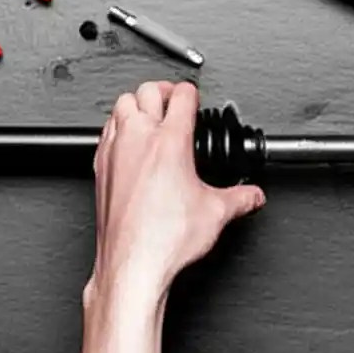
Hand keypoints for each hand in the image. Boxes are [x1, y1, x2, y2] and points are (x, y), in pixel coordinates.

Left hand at [87, 81, 265, 306]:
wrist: (132, 262)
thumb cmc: (164, 238)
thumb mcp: (217, 213)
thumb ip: (241, 198)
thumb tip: (252, 194)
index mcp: (170, 141)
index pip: (182, 95)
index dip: (192, 93)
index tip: (194, 99)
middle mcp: (139, 139)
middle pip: (146, 90)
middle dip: (163, 90)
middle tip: (172, 99)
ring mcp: (115, 151)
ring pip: (119, 105)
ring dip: (135, 104)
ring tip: (148, 112)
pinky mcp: (100, 168)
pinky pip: (105, 131)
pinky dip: (117, 127)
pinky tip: (126, 140)